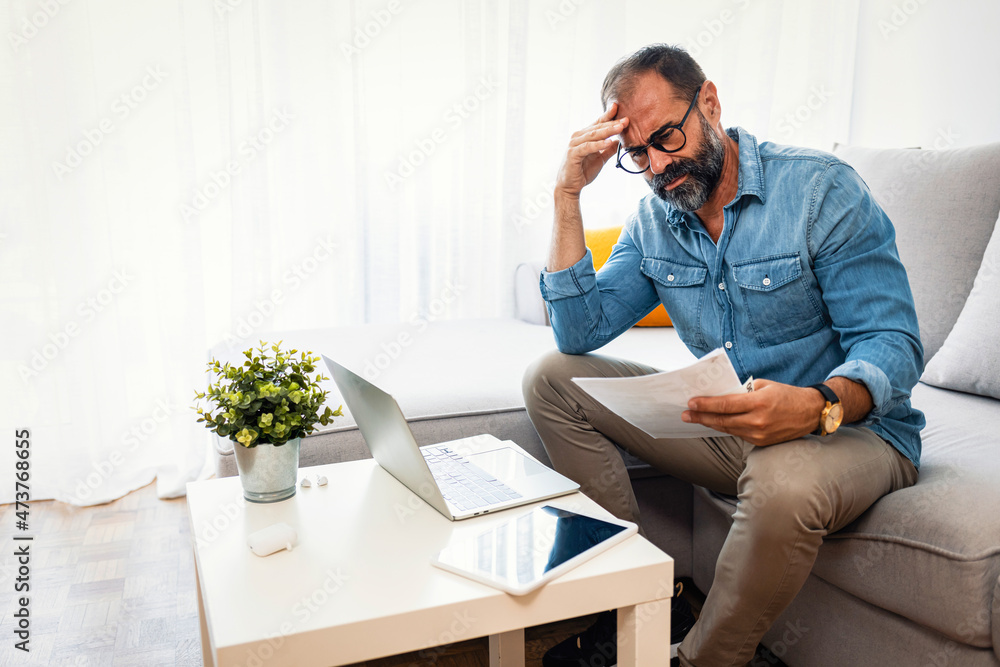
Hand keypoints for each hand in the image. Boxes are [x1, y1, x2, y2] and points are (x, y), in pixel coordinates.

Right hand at [555, 103, 628, 197]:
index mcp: (585, 136)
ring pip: (593, 135)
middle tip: (626, 120)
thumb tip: (619, 142)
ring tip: (620, 127)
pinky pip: (588, 147)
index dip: (608, 115)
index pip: (598, 123)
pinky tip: (608, 142)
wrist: (569, 187)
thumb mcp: (600, 159)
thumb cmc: (582, 172)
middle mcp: (578, 137)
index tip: (618, 107)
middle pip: (598, 127)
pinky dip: (598, 144)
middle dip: (612, 123)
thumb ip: (608, 150)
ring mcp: (574, 144)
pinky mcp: (573, 154)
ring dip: (607, 131)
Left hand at [682, 380, 825, 445]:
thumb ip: (744, 391)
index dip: (706, 405)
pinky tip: (714, 424)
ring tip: (694, 419)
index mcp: (759, 403)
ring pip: (728, 429)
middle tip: (685, 415)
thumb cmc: (787, 395)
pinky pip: (738, 434)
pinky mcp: (761, 442)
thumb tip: (722, 394)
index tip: (691, 403)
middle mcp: (758, 421)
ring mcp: (759, 434)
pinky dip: (725, 428)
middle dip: (701, 417)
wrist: (810, 413)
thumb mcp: (765, 385)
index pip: (725, 405)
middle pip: (722, 420)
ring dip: (710, 424)